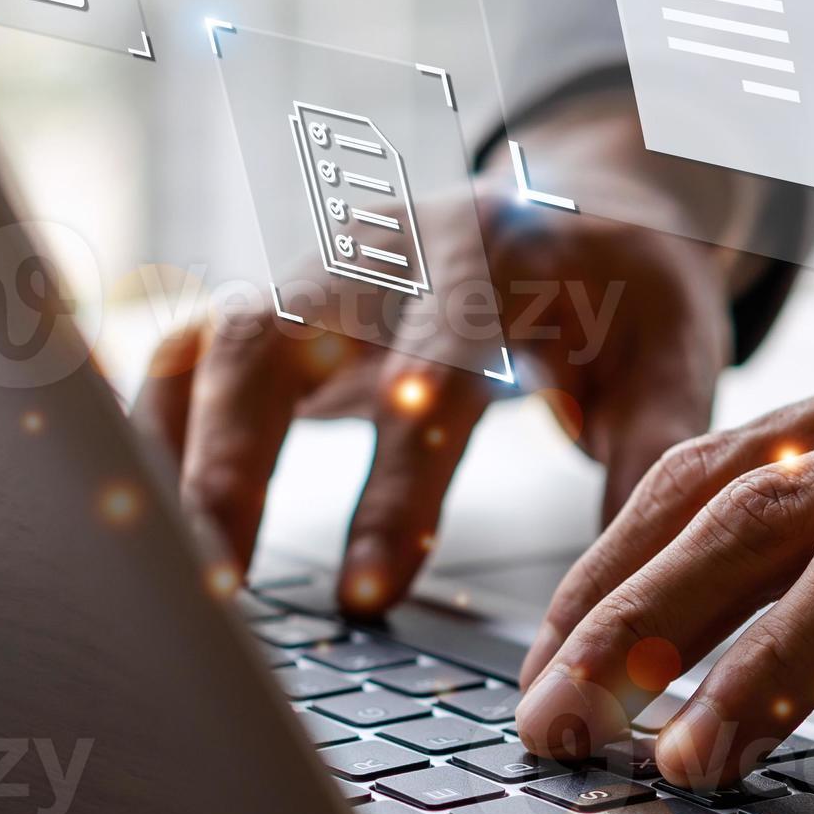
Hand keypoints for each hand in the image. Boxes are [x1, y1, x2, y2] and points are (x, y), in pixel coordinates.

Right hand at [137, 94, 758, 614]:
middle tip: (222, 577)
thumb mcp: (675, 357)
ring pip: (221, 341)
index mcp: (495, 252)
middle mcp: (386, 249)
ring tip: (173, 572)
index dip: (399, 470)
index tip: (371, 584)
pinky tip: (138, 516)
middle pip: (284, 330)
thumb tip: (623, 608)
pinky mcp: (282, 305)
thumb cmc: (632, 293)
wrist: (593, 205)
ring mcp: (320, 270)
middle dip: (242, 454)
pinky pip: (193, 354)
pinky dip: (157, 429)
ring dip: (185, 455)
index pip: (437, 353)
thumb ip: (648, 462)